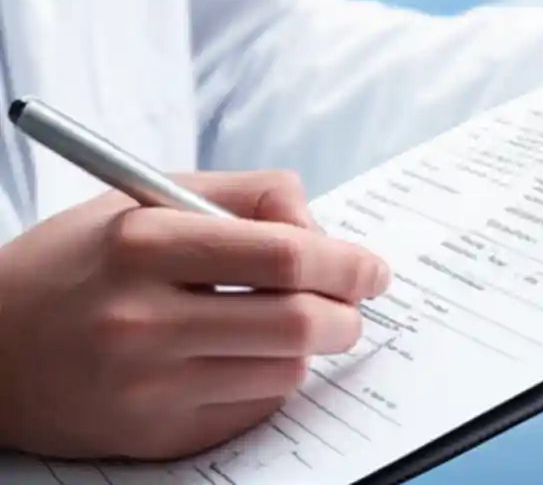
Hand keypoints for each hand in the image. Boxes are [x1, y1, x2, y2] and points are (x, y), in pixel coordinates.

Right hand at [0, 170, 390, 460]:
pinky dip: (269, 381)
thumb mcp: (148, 197)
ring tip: (288, 323)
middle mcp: (142, 320)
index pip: (283, 255)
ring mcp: (147, 386)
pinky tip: (242, 357)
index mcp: (142, 243)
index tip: (371, 267)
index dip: (346, 261)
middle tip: (353, 303)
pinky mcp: (155, 435)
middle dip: (348, 312)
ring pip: (286, 371)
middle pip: (298, 322)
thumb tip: (325, 233)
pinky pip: (254, 409)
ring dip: (310, 347)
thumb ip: (247, 195)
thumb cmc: (82, 262)